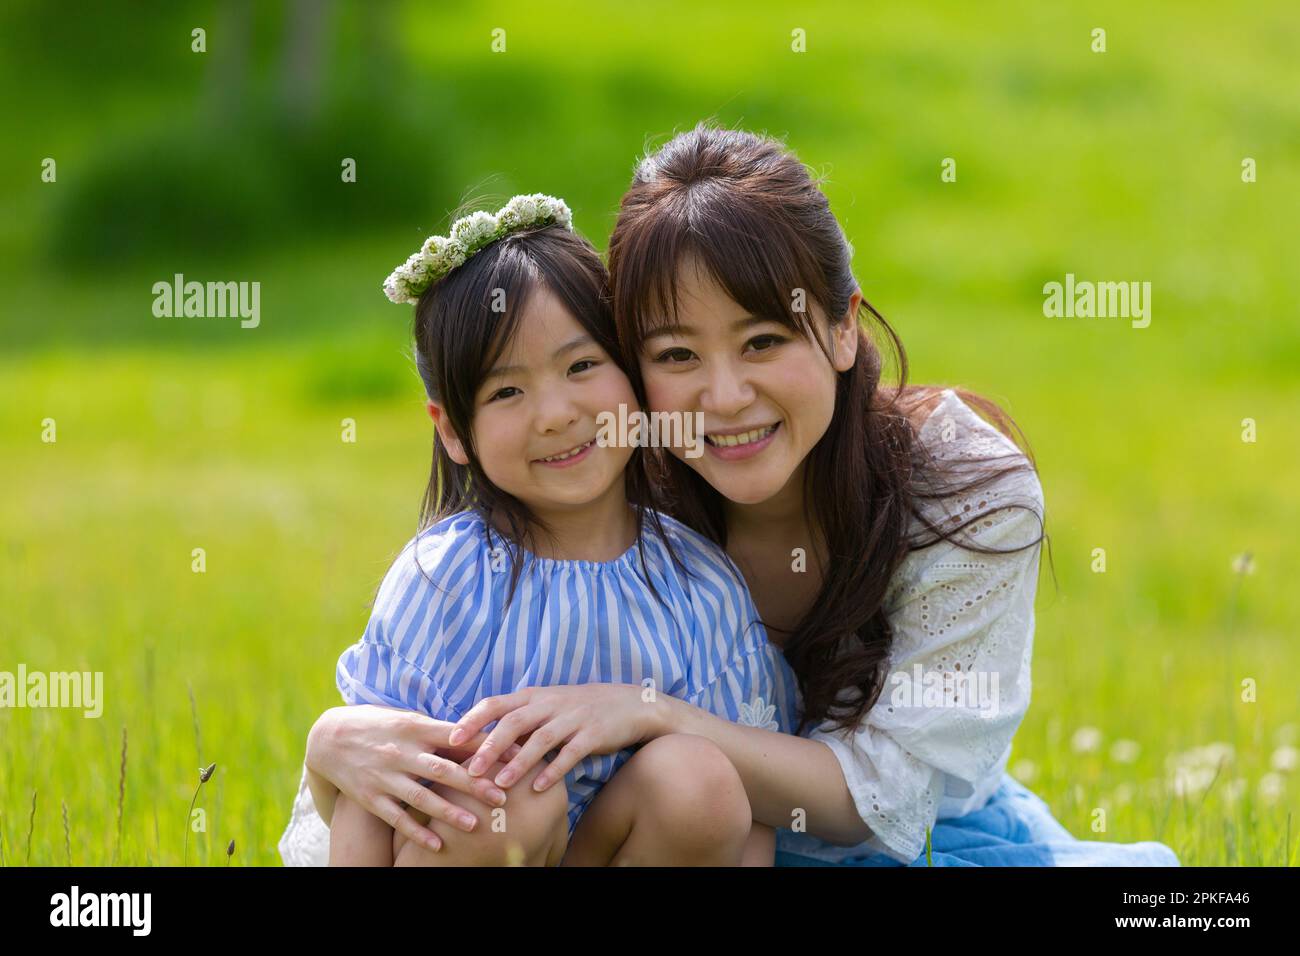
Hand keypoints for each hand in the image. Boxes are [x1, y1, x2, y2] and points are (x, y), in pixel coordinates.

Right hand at [306, 704, 523, 852]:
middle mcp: (401, 751)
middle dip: (473, 785)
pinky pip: (395, 817)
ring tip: (474, 825)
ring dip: (448, 812)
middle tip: (501, 798)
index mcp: (415, 727)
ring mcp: (384, 775)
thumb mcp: (409, 719)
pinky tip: (436, 845)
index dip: (486, 747)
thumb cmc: (380, 724)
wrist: (329, 736)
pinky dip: (415, 833)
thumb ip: (439, 732)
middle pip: (443, 770)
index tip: (513, 757)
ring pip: (420, 797)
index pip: (457, 737)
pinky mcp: (369, 796)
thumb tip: (479, 739)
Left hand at [447, 683, 663, 793]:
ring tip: (500, 784)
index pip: (496, 703)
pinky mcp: (593, 734)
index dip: (473, 720)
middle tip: (470, 770)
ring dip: (518, 763)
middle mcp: (550, 704)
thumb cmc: (580, 708)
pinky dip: (553, 770)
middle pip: (514, 722)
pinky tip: (538, 788)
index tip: (450, 739)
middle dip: (490, 746)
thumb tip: (481, 738)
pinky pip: (570, 753)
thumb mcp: (548, 705)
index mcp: (534, 696)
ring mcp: (572, 718)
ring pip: (540, 739)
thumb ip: (520, 720)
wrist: (630, 703)